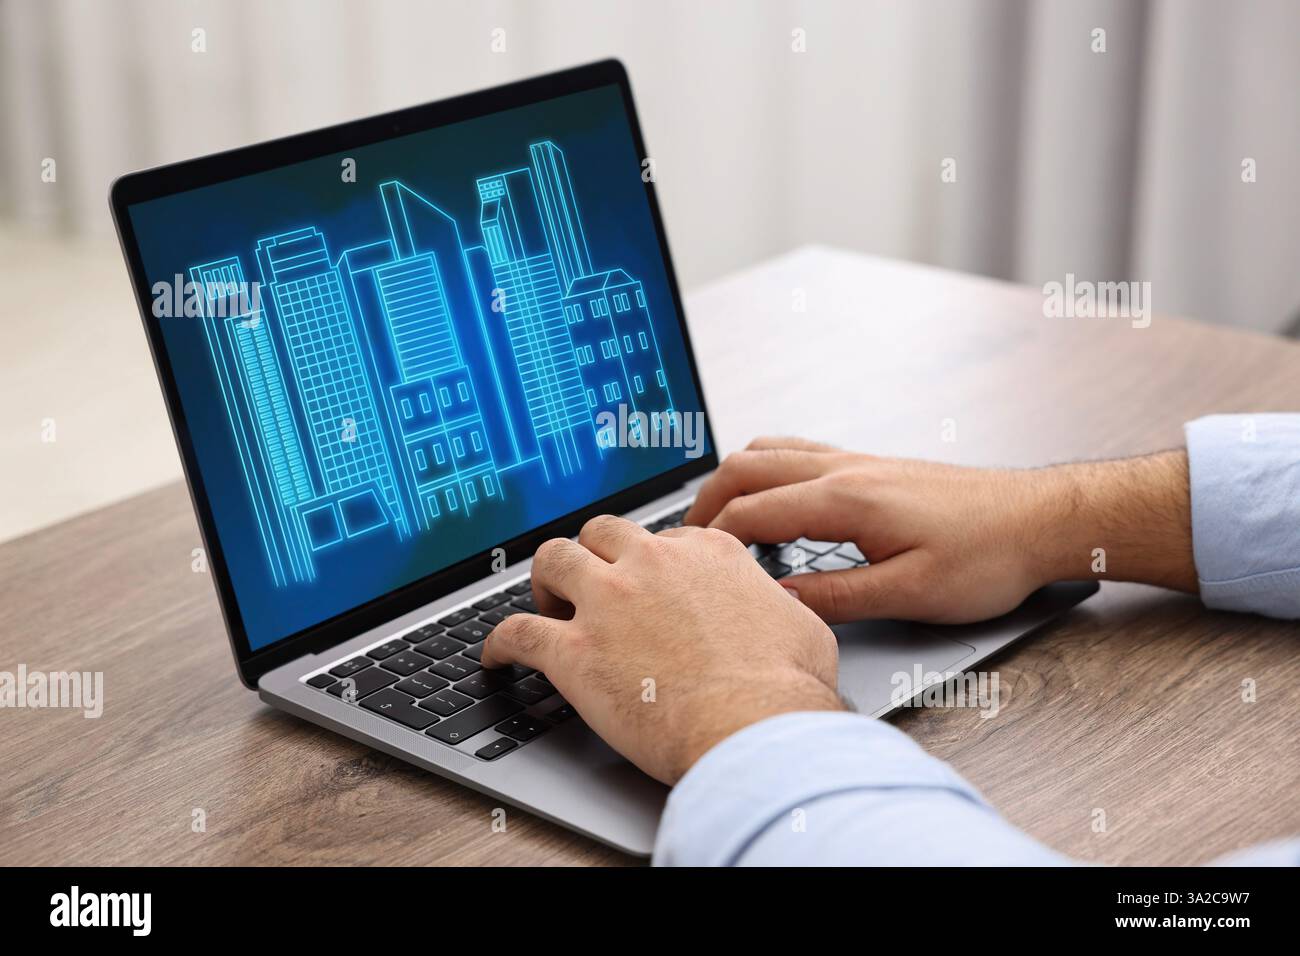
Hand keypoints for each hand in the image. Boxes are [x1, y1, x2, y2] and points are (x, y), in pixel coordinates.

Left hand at [481, 515, 842, 784]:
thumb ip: (775, 605)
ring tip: (545, 603)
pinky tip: (495, 656)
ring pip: (552, 559)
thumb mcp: (801, 626)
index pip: (662, 538)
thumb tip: (778, 608)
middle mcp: (651, 564)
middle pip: (601, 533)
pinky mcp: (573, 651)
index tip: (648, 583)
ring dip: (545, 581)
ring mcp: (607, 602)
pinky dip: (499, 643)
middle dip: (593, 553)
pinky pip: (515, 632)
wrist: (753, 727)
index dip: (650, 563)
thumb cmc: (784, 687)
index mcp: (705, 552)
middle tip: (592, 583)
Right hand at [685, 436, 1196, 624]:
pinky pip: (797, 451)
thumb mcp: (908, 593)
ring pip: (768, 450)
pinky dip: (764, 469)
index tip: (688, 566)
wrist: (1039, 518)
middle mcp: (844, 468)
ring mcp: (856, 459)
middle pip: (746, 467)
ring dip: (732, 479)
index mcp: (845, 499)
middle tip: (684, 540)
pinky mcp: (871, 464)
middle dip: (704, 501)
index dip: (710, 540)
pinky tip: (772, 498)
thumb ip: (834, 597)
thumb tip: (775, 599)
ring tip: (716, 519)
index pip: (751, 512)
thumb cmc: (986, 555)